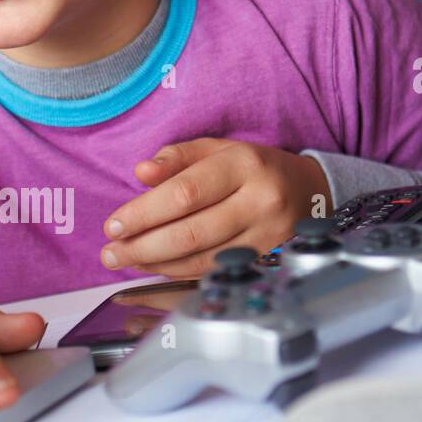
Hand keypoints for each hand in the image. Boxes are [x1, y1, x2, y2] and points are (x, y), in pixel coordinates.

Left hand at [100, 138, 332, 277]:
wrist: (311, 191)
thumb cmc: (254, 168)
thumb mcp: (217, 149)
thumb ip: (176, 157)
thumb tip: (142, 172)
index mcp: (244, 165)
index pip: (185, 193)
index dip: (145, 212)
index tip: (114, 224)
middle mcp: (260, 201)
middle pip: (191, 231)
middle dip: (143, 246)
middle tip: (110, 253)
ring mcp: (267, 236)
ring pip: (201, 258)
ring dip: (155, 263)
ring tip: (125, 260)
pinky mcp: (266, 260)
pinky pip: (213, 271)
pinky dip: (179, 272)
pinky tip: (155, 267)